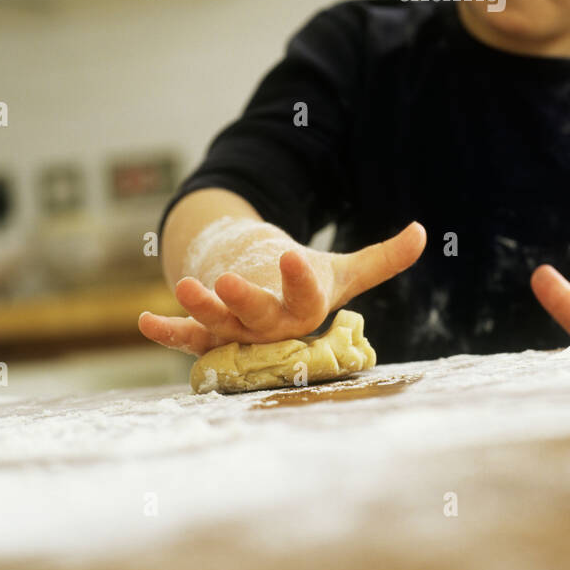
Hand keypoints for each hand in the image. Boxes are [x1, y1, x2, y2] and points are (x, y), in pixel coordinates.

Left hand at [139, 221, 425, 356]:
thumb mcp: (344, 271)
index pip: (305, 297)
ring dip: (199, 310)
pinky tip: (144, 320)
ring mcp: (235, 331)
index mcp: (304, 309)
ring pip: (217, 326)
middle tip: (227, 282)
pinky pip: (184, 337)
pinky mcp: (206, 332)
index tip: (293, 256)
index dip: (299, 280)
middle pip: (257, 319)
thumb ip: (382, 257)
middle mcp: (269, 326)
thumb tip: (425, 232)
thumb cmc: (309, 287)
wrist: (273, 307)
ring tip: (187, 288)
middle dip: (242, 301)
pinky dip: (166, 331)